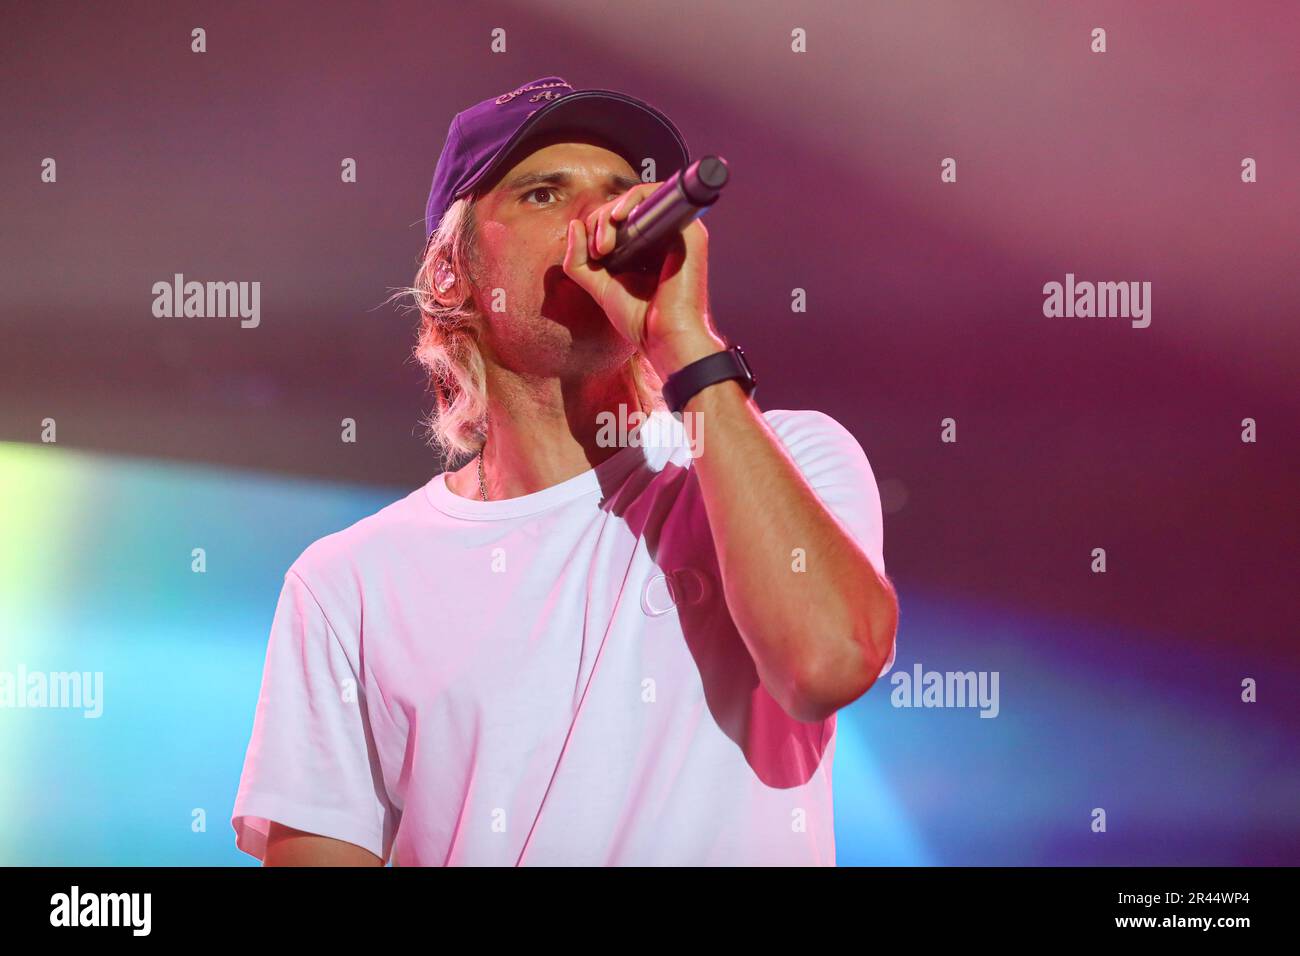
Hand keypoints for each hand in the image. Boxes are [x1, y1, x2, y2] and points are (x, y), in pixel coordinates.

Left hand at [562, 182, 719, 374]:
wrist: (664, 337)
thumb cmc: (638, 319)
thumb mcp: (599, 287)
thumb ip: (579, 261)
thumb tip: (574, 225)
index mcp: (646, 250)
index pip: (616, 220)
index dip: (597, 227)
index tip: (593, 254)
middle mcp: (662, 238)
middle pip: (624, 207)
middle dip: (600, 221)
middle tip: (599, 251)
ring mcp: (677, 232)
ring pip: (637, 199)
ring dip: (611, 213)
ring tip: (605, 245)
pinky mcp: (689, 230)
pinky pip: (658, 196)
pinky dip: (633, 199)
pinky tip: (618, 217)